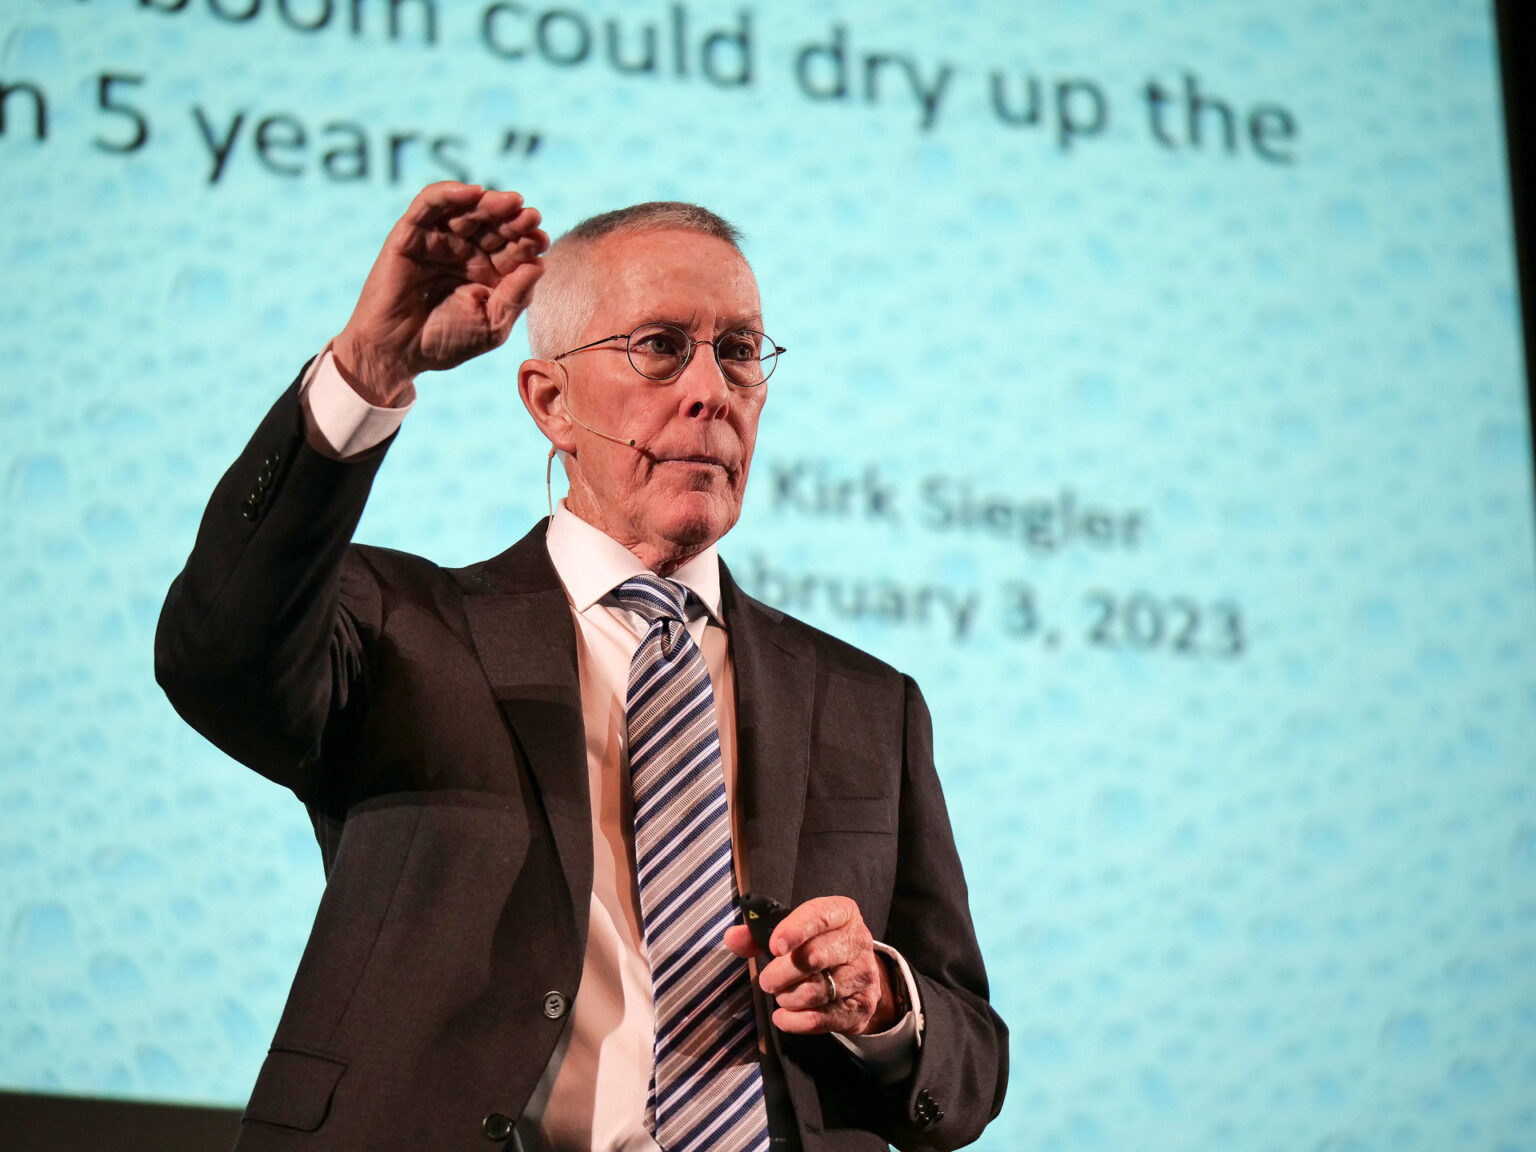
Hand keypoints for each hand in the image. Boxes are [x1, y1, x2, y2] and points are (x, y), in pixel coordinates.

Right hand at [332, 182, 548, 404]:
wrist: (397, 354)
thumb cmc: (445, 343)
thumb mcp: (492, 324)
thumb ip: (516, 297)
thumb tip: (541, 265)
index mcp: (488, 272)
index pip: (513, 250)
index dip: (528, 242)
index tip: (542, 241)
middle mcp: (465, 252)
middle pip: (494, 226)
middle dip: (514, 220)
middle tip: (531, 216)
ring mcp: (439, 240)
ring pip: (467, 211)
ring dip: (490, 204)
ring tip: (511, 203)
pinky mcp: (410, 234)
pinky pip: (429, 204)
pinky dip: (449, 193)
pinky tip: (472, 193)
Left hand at [723, 895, 898, 1036]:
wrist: (857, 974)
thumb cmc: (819, 944)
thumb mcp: (794, 931)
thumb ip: (759, 934)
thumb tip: (732, 938)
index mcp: (842, 913)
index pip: (820, 916)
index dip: (795, 930)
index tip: (774, 946)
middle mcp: (857, 941)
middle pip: (814, 957)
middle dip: (781, 972)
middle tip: (766, 981)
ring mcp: (862, 975)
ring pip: (816, 991)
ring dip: (788, 997)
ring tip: (780, 995)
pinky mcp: (860, 1007)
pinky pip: (822, 1019)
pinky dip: (795, 1021)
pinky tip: (783, 1017)